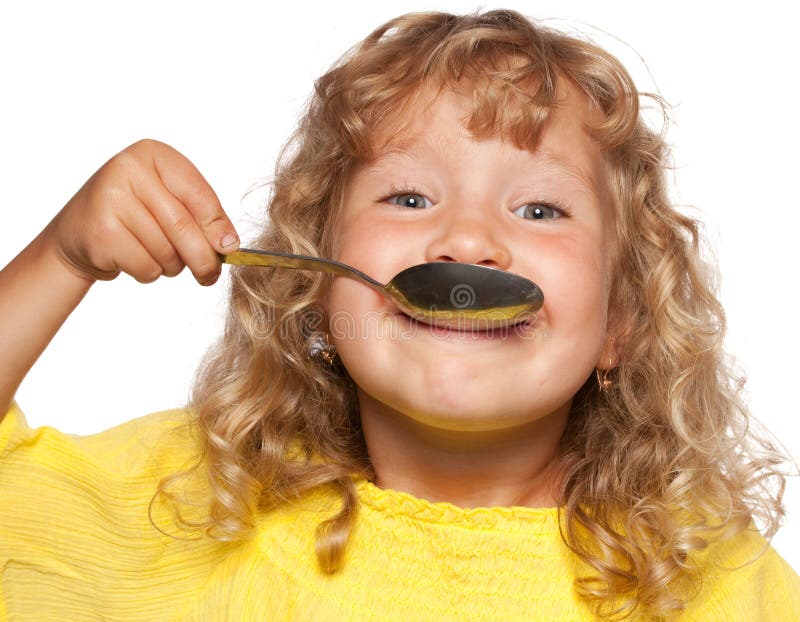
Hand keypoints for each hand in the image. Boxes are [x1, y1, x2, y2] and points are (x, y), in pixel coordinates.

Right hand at [47, 139, 238, 285]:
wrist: (78, 234)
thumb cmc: (135, 216)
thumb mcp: (169, 203)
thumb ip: (201, 217)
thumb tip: (229, 245)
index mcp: (152, 153)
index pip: (198, 193)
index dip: (217, 225)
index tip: (229, 247)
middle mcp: (127, 168)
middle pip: (183, 226)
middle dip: (203, 258)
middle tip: (209, 274)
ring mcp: (110, 199)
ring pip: (166, 251)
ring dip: (171, 266)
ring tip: (156, 255)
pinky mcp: (100, 233)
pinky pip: (146, 267)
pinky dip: (149, 273)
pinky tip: (132, 259)